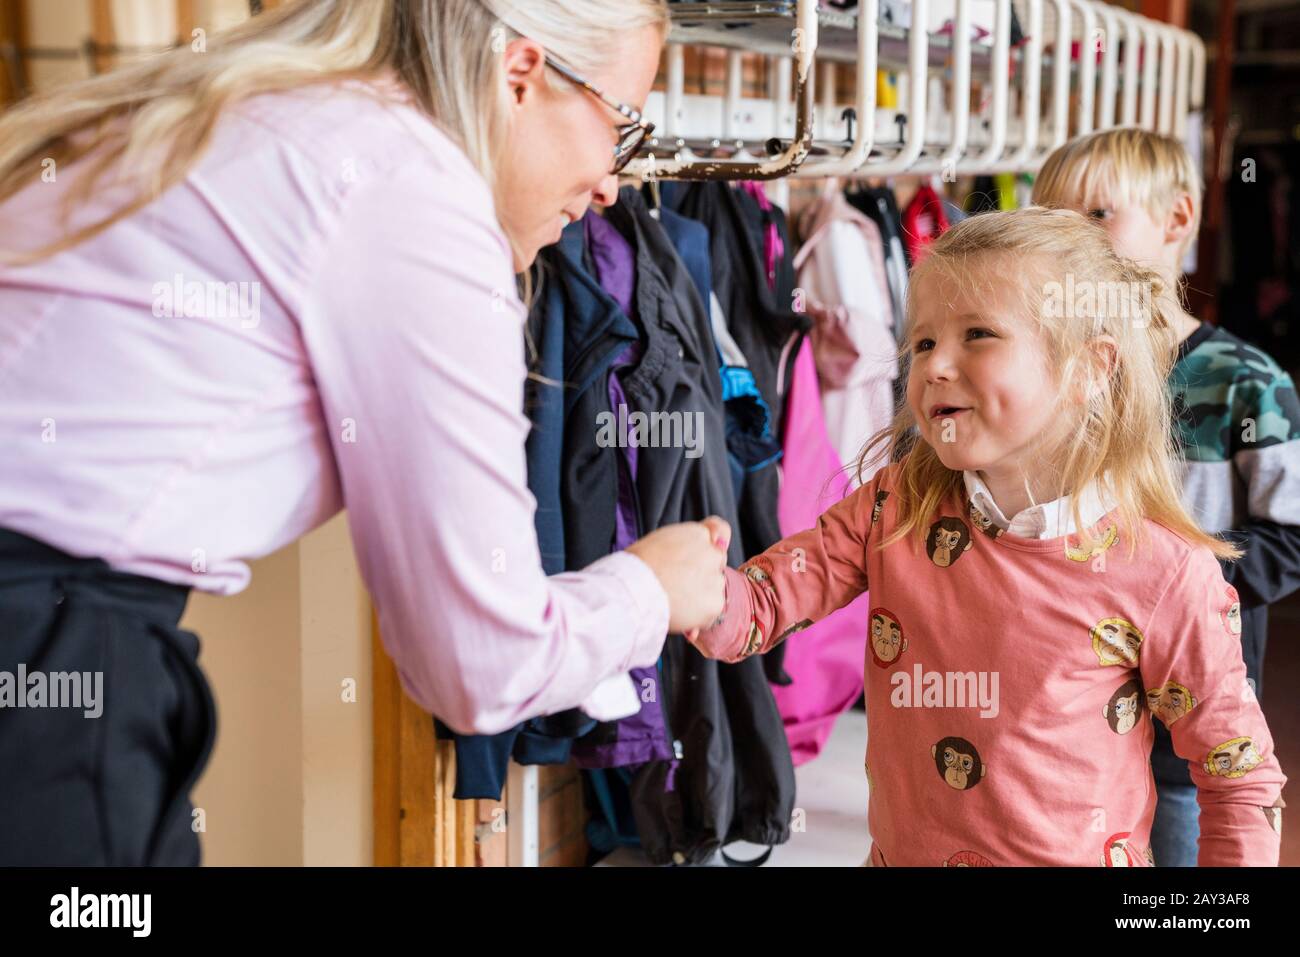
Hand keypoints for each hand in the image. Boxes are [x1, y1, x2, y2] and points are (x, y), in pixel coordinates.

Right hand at [627, 516, 730, 633]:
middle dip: (703, 573)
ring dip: (700, 595)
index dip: (714, 542)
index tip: (706, 552)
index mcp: (696, 533)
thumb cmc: (637, 566)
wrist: (633, 589)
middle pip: (716, 563)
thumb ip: (685, 542)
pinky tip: (679, 613)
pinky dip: (699, 615)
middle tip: (677, 584)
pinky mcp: (715, 603)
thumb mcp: (659, 540)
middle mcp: (711, 553)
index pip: (720, 530)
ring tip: (673, 600)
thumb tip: (717, 540)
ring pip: (714, 589)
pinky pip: (711, 611)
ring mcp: (716, 579)